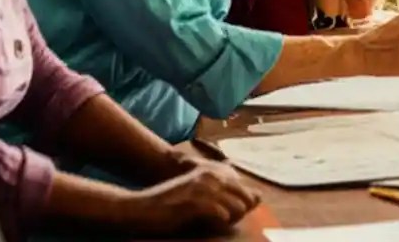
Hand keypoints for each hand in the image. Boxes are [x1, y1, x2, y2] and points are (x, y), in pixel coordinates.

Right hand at [112, 163, 258, 235]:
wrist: (141, 208)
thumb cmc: (171, 206)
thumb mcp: (200, 193)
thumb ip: (225, 194)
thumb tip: (257, 198)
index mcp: (216, 173)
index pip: (250, 194)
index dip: (243, 209)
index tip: (227, 216)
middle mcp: (213, 176)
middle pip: (247, 201)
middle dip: (238, 215)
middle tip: (219, 221)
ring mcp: (205, 187)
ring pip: (237, 208)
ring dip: (229, 220)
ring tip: (211, 223)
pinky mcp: (196, 202)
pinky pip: (222, 216)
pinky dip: (218, 224)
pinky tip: (205, 225)